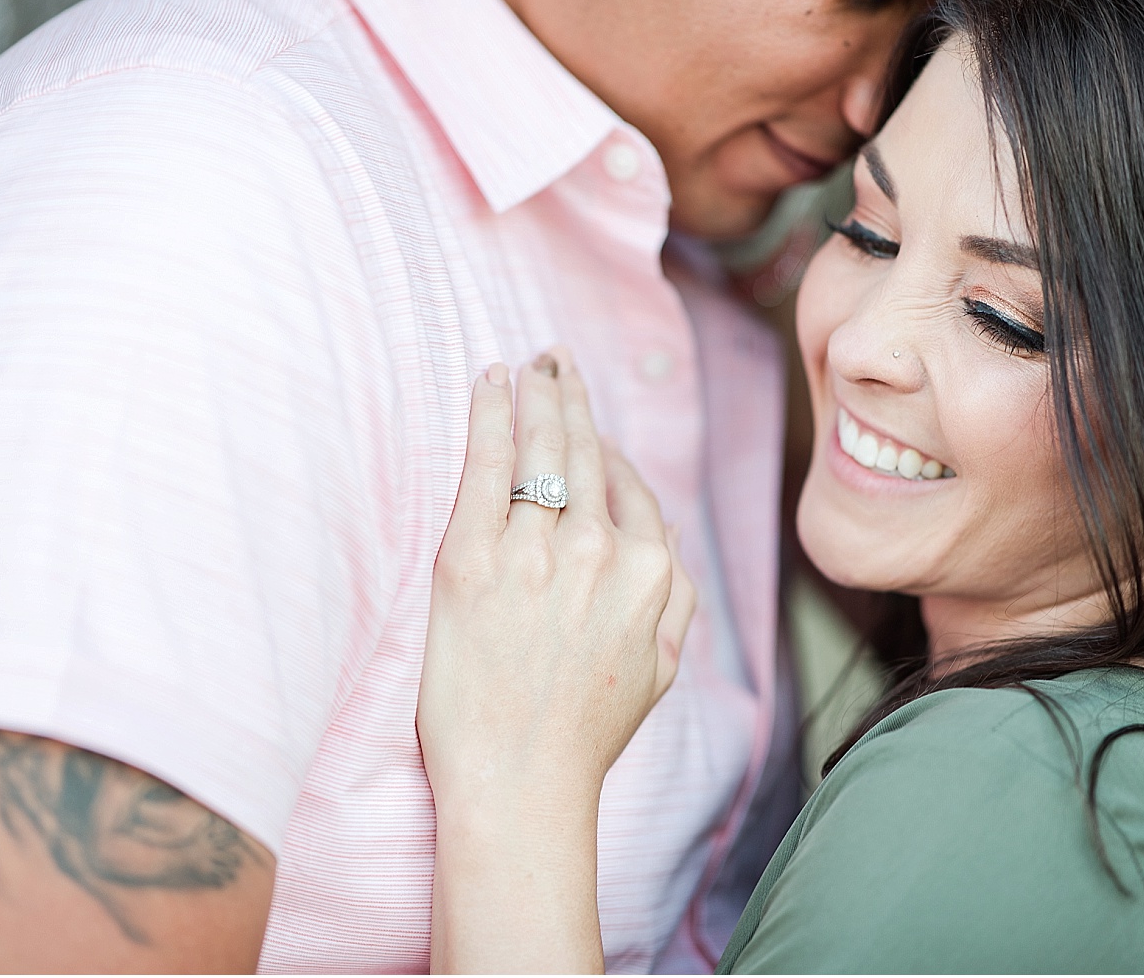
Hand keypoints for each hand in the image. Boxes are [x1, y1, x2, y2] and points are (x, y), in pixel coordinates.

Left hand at [417, 348, 694, 972]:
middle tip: (555, 359)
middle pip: (586, 450)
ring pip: (540, 448)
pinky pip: (483, 467)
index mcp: (648, 571)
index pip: (630, 485)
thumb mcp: (660, 667)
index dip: (608, 450)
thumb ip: (675, 594)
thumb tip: (667, 533)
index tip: (590, 428)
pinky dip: (487, 417)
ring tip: (528, 363)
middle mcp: (595, 549)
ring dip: (536, 393)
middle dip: (571, 395)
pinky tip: (487, 384)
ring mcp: (531, 550)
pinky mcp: (468, 559)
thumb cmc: (585, 736)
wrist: (517, 784)